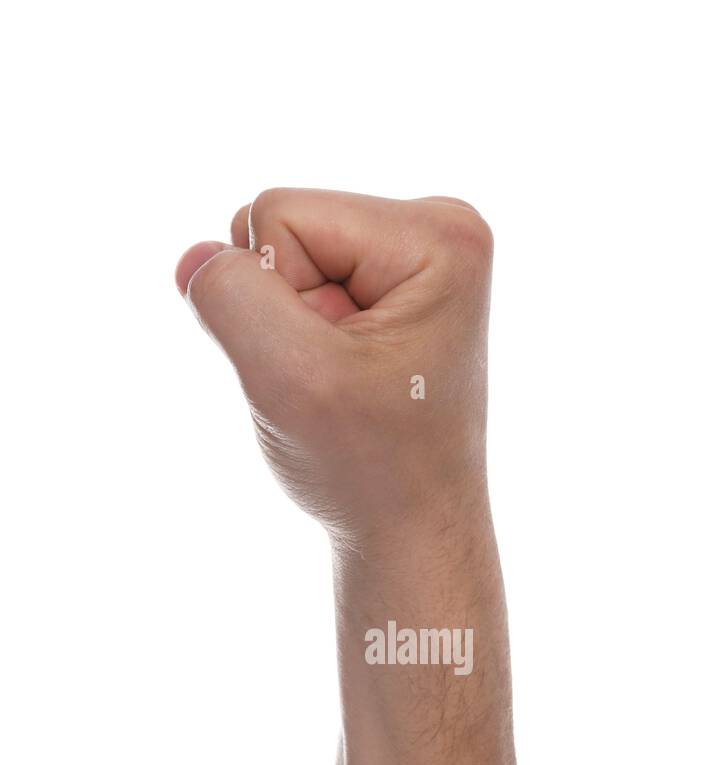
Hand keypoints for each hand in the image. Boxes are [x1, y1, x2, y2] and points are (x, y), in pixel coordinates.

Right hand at [176, 189, 492, 553]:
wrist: (412, 532)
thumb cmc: (369, 469)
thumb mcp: (291, 381)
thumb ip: (231, 299)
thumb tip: (197, 257)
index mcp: (438, 233)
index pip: (279, 213)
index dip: (277, 299)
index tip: (332, 368)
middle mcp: (438, 227)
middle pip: (283, 225)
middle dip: (284, 311)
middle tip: (337, 382)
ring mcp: (416, 257)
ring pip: (283, 257)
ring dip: (288, 329)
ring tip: (341, 385)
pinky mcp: (391, 287)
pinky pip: (297, 284)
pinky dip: (297, 339)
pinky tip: (341, 381)